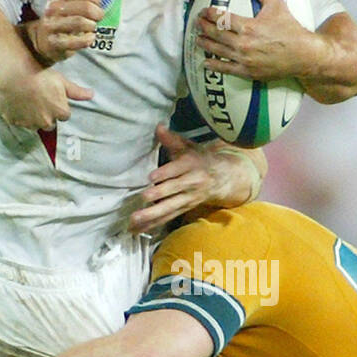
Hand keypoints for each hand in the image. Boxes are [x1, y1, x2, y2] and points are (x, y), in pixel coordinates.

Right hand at [0, 65, 93, 130]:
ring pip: (34, 124)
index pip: (63, 115)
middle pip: (49, 123)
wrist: (14, 72)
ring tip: (27, 99)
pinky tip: (18, 102)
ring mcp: (30, 123)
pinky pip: (19, 122)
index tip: (51, 96)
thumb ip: (77, 92)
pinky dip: (19, 116)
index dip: (57, 105)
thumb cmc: (40, 74)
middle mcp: (47, 122)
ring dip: (33, 116)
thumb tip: (91, 94)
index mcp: (61, 113)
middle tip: (39, 98)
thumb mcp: (61, 81)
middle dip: (46, 114)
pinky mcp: (15, 122)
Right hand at [27, 0, 103, 63]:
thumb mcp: (70, 3)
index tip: (98, 4)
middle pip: (84, 7)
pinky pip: (75, 41)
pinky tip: (91, 38)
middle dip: (96, 12)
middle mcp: (51, 9)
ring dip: (92, 25)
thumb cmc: (61, 19)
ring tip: (93, 27)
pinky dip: (87, 39)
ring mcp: (51, 26)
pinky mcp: (54, 43)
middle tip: (99, 16)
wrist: (43, 41)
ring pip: (79, 22)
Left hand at [130, 125, 261, 231]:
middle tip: (143, 198)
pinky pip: (168, 218)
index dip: (166, 173)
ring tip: (135, 220)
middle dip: (159, 196)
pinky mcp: (184, 209)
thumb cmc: (199, 159)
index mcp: (192, 166)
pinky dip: (153, 224)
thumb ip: (172, 140)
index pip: (178, 170)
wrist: (222, 178)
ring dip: (152, 215)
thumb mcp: (189, 147)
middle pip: (174, 191)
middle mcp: (191, 184)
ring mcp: (188, 199)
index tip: (152, 177)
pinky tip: (139, 229)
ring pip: (170, 208)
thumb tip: (158, 127)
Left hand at [195, 0, 315, 81]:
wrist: (303, 54)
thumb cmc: (290, 28)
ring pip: (218, 51)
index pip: (222, 18)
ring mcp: (244, 60)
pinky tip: (206, 62)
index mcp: (248, 26)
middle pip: (216, 34)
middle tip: (197, 22)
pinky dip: (214, 65)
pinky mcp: (248, 72)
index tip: (205, 11)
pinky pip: (226, 69)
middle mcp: (243, 44)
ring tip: (197, 38)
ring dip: (205, 44)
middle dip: (203, 26)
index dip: (210, 13)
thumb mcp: (277, 3)